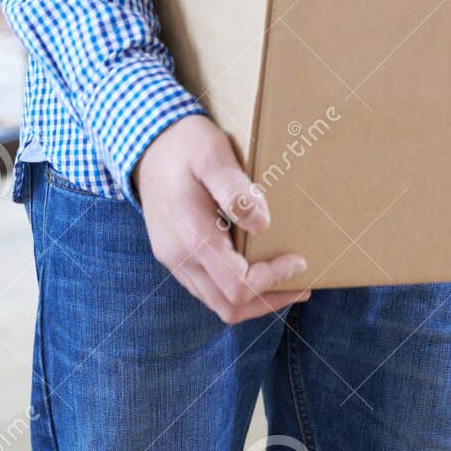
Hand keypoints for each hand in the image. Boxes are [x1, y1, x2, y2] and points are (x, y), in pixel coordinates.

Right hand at [131, 115, 310, 324]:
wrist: (147, 144)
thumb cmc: (184, 144)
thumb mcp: (212, 154)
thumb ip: (235, 190)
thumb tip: (262, 224)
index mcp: (192, 237)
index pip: (238, 286)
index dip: (273, 280)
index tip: (298, 260)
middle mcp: (180, 258)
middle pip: (228, 306)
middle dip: (269, 300)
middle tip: (303, 285)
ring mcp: (174, 260)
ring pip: (216, 302)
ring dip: (254, 299)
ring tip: (287, 282)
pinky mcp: (174, 255)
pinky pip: (207, 288)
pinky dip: (236, 288)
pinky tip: (255, 268)